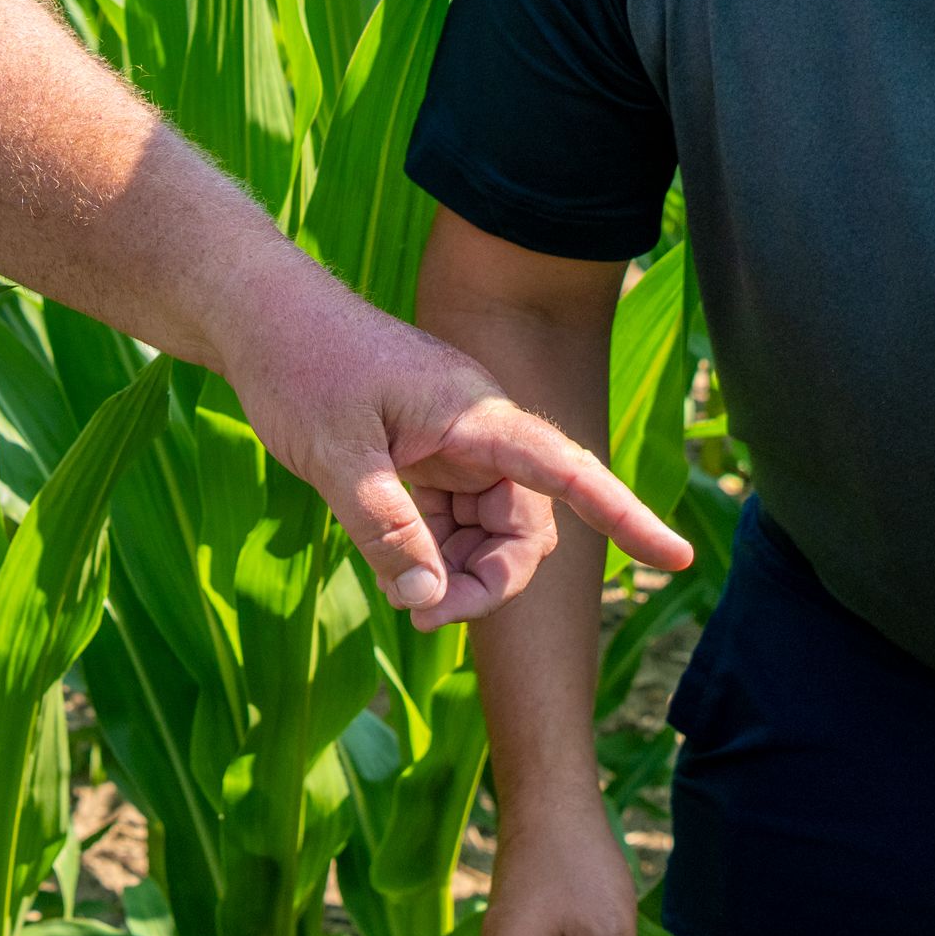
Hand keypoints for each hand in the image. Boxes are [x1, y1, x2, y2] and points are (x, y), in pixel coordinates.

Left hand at [220, 287, 694, 628]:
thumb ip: (383, 528)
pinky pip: (452, 525)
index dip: (623, 514)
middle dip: (491, 580)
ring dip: (459, 575)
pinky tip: (395, 571)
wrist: (260, 318)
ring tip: (404, 597)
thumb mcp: (336, 455)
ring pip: (488, 533)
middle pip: (524, 525)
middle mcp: (479, 432)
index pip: (565, 469)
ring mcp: (453, 449)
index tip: (673, 558)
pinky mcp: (425, 462)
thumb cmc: (301, 366)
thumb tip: (426, 601)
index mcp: (475, 415)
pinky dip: (431, 558)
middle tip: (424, 616)